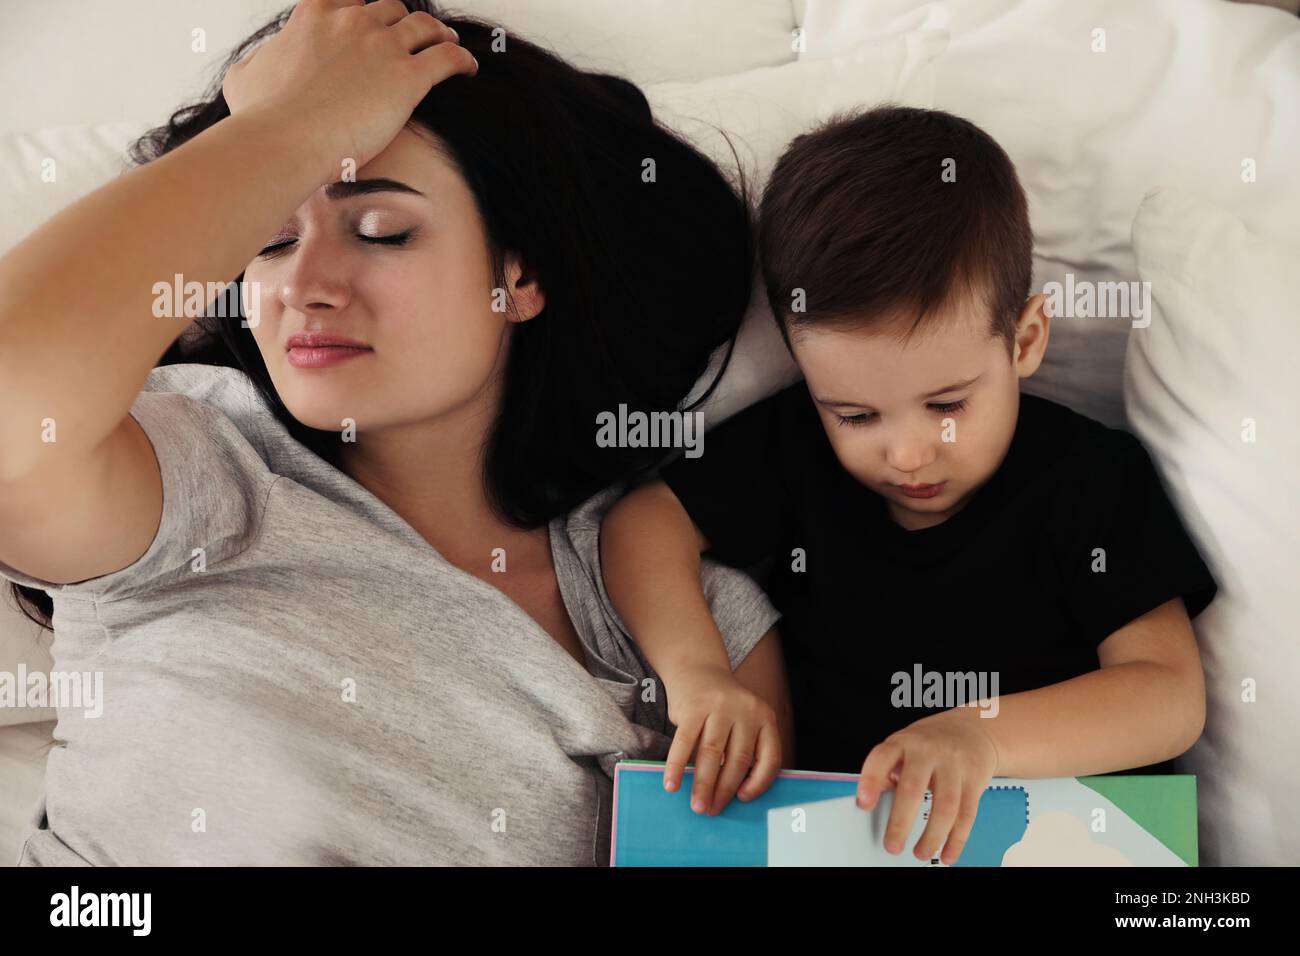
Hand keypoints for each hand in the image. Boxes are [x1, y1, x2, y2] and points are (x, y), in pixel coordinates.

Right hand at [222, 0, 476, 177]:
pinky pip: (447, 58)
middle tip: (414, 37)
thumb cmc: (263, 118)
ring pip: (424, 26)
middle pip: (390, 9)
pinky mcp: (408, 76)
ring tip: (447, 43)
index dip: (362, 9)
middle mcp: (352, 21)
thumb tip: (252, 69)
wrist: (286, 138)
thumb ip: (256, 65)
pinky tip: (468, 68)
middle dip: (403, 22)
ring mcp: (383, 46)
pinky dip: (461, 59)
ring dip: (438, 33)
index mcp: (315, 16)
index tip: (370, 21)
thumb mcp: (245, 79)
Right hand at [663, 664, 782, 814]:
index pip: (769, 757)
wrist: (698, 670)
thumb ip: (744, 748)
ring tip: (697, 805)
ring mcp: (719, 707)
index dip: (759, 782)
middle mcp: (746, 711)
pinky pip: (684, 742)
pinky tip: (672, 784)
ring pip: (712, 753)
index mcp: (765, 718)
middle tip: (712, 810)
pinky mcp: (693, 707)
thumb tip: (733, 793)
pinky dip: (677, 766)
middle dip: (724, 790)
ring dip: (703, 784)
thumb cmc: (723, 707)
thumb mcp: (745, 721)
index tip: (743, 798)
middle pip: (738, 759)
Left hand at [857, 709, 998, 864]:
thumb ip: (888, 769)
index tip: (863, 804)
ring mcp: (954, 766)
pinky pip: (967, 815)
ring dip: (931, 836)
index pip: (881, 758)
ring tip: (919, 853)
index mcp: (904, 742)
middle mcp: (928, 751)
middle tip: (892, 845)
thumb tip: (875, 798)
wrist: (975, 728)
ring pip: (945, 806)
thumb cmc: (931, 741)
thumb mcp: (903, 745)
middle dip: (901, 822)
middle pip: (913, 788)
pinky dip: (956, 839)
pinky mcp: (975, 781)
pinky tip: (946, 854)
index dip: (871, 781)